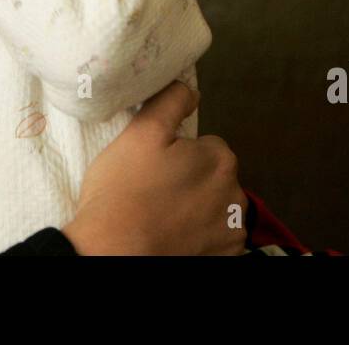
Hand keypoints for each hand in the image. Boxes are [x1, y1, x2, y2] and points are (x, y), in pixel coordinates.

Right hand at [61, 82, 247, 254]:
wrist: (113, 253)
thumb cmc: (123, 193)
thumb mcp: (140, 132)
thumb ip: (171, 101)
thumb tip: (191, 91)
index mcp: (220, 159)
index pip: (205, 147)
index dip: (177, 155)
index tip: (155, 168)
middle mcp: (235, 195)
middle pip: (212, 177)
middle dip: (190, 181)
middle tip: (154, 191)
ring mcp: (232, 231)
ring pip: (215, 208)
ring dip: (197, 210)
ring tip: (161, 216)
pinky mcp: (225, 257)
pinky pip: (216, 238)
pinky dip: (200, 238)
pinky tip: (174, 236)